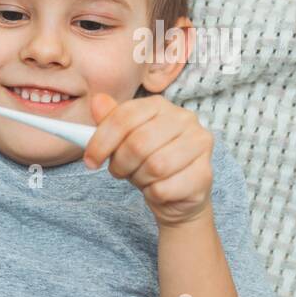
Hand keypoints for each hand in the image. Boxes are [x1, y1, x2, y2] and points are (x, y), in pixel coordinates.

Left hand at [84, 93, 214, 227]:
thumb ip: (110, 121)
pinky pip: (166, 188)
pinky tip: (159, 190)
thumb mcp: (124, 141)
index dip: (102, 140)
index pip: (125, 116)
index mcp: (161, 105)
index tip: (91, 159)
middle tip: (119, 172)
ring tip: (142, 178)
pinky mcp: (205, 173)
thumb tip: (97, 101)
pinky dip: (154, 194)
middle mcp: (185, 120)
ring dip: (139, 179)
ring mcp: (200, 145)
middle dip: (121, 163)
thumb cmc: (148, 162)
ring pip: (155, 166)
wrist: (177, 196)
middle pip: (139, 142)